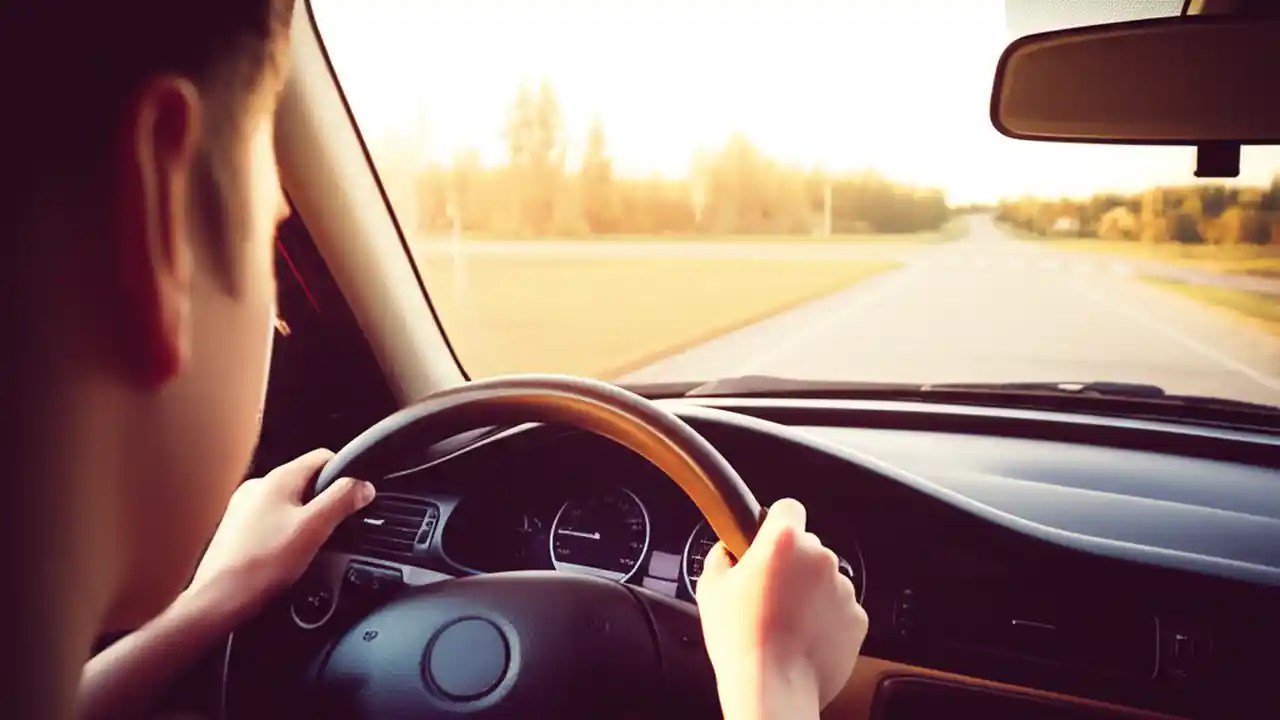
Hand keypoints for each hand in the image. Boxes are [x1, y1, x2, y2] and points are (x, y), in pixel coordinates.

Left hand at [184, 448, 374, 620]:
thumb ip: (341, 501)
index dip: (344, 475)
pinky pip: (271, 521)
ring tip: (304, 548)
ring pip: (288, 503)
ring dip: (303, 520)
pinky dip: (283, 533)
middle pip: (306, 482)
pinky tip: (282, 556)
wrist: (218, 599)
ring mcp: (244, 507)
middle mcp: (257, 487)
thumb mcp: (313, 529)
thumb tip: (363, 485)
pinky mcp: (236, 528)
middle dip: (323, 503)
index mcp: (277, 479)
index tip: (354, 499)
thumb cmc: (261, 564)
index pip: (322, 458)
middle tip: (328, 532)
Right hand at [696, 498, 866, 719]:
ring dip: (810, 592)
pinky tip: (803, 637)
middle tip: (768, 593)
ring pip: (824, 579)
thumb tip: (728, 550)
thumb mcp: (711, 588)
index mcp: (783, 541)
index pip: (789, 507)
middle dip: (791, 564)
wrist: (773, 689)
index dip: (777, 522)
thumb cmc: (740, 640)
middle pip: (807, 546)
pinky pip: (839, 608)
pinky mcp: (858, 618)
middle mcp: (819, 557)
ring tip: (785, 622)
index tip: (768, 539)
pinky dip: (826, 618)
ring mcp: (843, 588)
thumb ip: (721, 556)